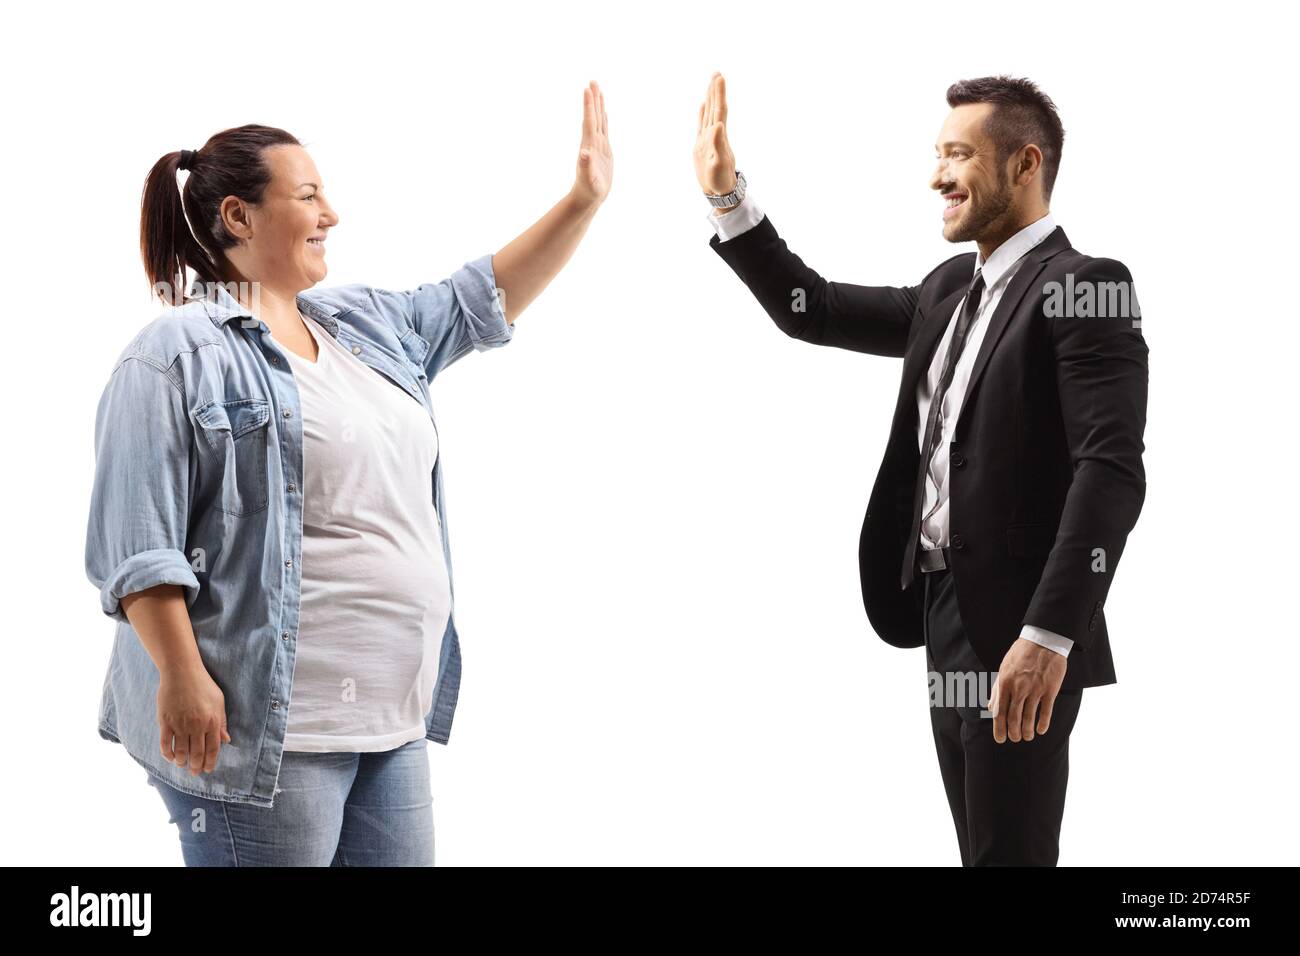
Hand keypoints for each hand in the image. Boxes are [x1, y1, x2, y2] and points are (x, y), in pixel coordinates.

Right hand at [157, 665, 231, 774]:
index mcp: (212, 721)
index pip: (213, 749)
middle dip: (196, 767)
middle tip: (195, 772)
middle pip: (197, 754)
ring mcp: (180, 725)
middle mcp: (197, 726)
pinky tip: (170, 758)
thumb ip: (221, 722)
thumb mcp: (219, 701)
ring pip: (181, 752)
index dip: (211, 762)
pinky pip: (165, 744)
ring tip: (182, 765)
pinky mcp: (165, 722)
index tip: (208, 770)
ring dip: (181, 762)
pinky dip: (167, 755)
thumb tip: (226, 740)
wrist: (182, 672)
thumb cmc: (203, 685)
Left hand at [572, 80, 611, 208]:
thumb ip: (586, 165)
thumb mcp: (588, 178)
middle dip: (593, 99)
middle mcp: (592, 142)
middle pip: (593, 116)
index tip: (587, 89)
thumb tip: (584, 153)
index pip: (589, 121)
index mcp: (589, 145)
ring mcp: (598, 145)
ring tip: (598, 91)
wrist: (588, 198)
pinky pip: (604, 130)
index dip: (589, 105)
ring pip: (599, 121)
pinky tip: (604, 113)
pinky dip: (604, 119)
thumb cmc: (588, 190)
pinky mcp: (603, 151)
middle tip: (592, 81)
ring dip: (598, 106)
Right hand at [694, 72, 738, 196]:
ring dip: (711, 98)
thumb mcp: (718, 164)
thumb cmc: (719, 180)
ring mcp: (708, 138)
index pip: (719, 111)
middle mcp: (714, 134)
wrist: (718, 191)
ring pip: (709, 113)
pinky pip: (702, 124)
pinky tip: (702, 105)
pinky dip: (702, 113)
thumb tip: (718, 125)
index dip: (719, 94)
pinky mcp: (703, 144)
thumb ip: (718, 145)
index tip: (719, 78)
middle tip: (716, 73)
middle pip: (715, 108)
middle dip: (715, 91)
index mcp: (718, 137)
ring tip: (711, 83)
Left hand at [987, 638, 1067, 743]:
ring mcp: (1035, 689)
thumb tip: (990, 707)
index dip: (999, 728)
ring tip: (1027, 737)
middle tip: (1014, 739)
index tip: (1000, 739)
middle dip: (1013, 732)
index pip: (999, 711)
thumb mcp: (1004, 668)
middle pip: (1014, 717)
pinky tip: (1041, 730)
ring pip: (1029, 717)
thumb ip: (997, 688)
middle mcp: (1019, 688)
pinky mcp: (1050, 690)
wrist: (1043, 641)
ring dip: (1027, 731)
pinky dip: (1043, 723)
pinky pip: (1046, 712)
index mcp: (1005, 683)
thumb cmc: (1021, 654)